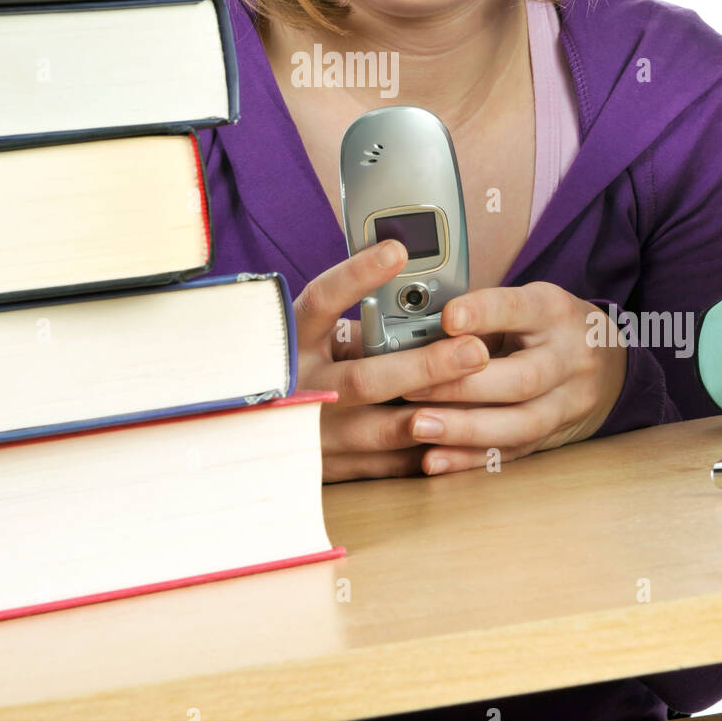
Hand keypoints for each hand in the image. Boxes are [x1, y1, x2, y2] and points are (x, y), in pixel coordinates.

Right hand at [294, 240, 490, 482]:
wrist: (243, 435)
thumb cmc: (301, 370)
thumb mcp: (316, 341)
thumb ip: (359, 329)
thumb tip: (427, 309)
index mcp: (291, 341)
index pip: (322, 300)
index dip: (357, 275)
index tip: (397, 250)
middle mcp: (298, 387)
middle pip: (365, 378)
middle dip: (425, 366)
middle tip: (474, 348)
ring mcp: (310, 434)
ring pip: (379, 429)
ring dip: (434, 413)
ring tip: (478, 396)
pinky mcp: (327, 469)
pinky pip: (385, 465)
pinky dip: (424, 451)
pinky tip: (463, 435)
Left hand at [401, 281, 627, 474]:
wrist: (608, 362)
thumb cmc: (547, 327)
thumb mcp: (526, 304)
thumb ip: (480, 316)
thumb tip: (415, 329)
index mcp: (554, 312)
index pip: (519, 309)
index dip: (484, 313)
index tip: (447, 318)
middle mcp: (569, 358)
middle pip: (521, 378)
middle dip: (462, 386)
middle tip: (411, 386)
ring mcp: (567, 403)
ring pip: (520, 424)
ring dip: (463, 429)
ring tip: (417, 426)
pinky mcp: (554, 437)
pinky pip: (512, 453)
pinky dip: (469, 459)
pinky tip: (433, 460)